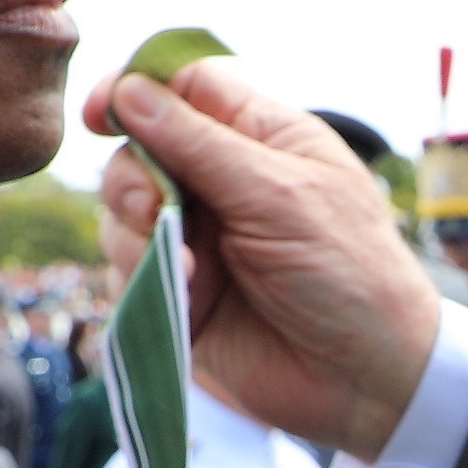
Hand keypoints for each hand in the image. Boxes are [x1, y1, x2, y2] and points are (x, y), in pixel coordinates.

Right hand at [84, 58, 441, 460]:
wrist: (365, 378)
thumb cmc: (347, 271)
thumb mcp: (278, 193)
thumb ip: (198, 144)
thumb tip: (130, 92)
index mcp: (260, 139)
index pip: (183, 90)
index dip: (137, 91)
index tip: (101, 112)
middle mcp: (223, 184)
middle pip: (139, 151)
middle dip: (132, 176)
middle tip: (154, 209)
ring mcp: (198, 241)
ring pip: (122, 214)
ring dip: (136, 233)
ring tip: (186, 265)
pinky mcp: (180, 295)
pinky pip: (126, 273)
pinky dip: (143, 279)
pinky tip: (189, 296)